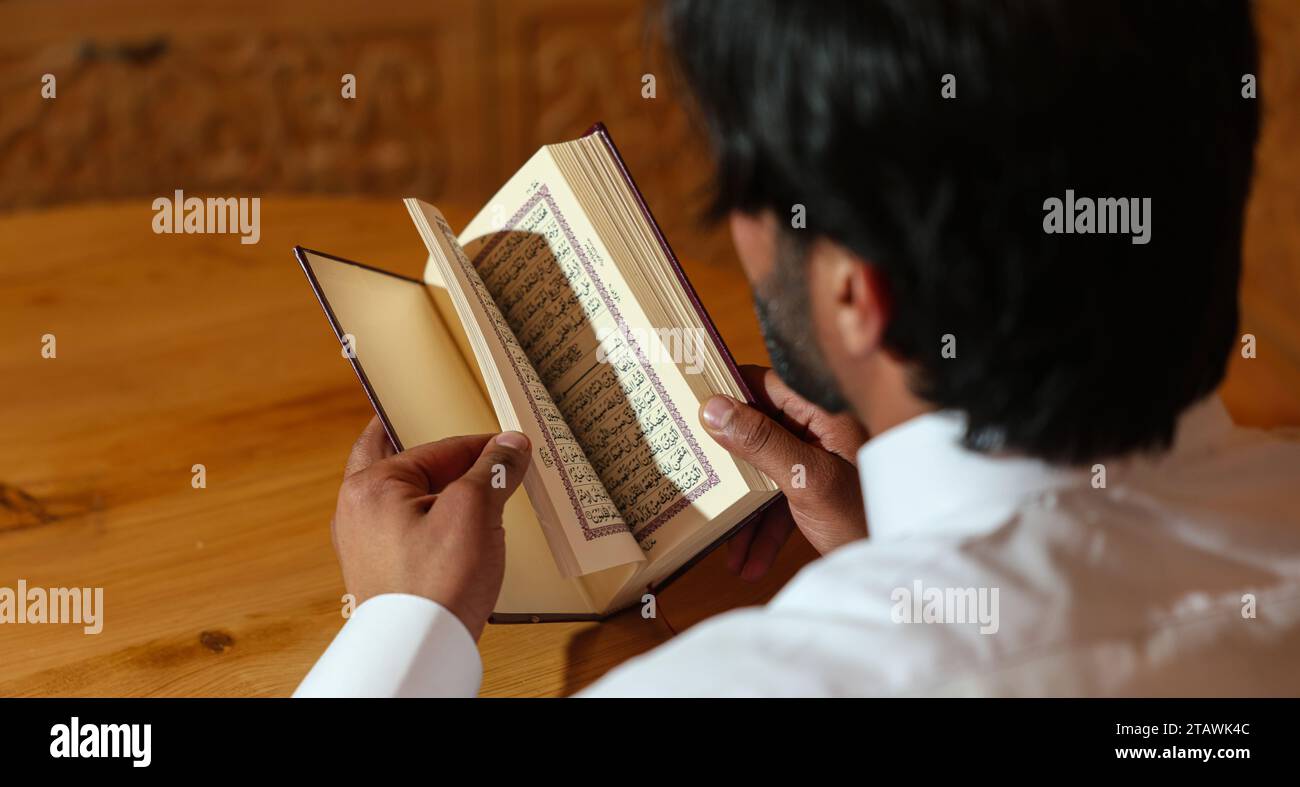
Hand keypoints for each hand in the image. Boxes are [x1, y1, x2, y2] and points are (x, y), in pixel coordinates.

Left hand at [330, 416, 530, 639]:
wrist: (418, 649)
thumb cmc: (437, 583)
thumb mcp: (474, 512)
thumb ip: (492, 470)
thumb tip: (512, 445)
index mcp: (370, 486)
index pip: (434, 449)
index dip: (478, 445)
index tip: (510, 446)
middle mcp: (355, 511)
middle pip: (391, 459)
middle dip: (418, 444)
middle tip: (433, 426)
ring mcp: (363, 544)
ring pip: (396, 495)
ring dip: (424, 482)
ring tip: (451, 475)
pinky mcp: (378, 570)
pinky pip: (398, 526)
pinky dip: (422, 514)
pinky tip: (446, 525)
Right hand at [700, 365, 868, 580]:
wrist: (904, 563)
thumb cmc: (865, 516)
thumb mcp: (806, 478)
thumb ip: (761, 442)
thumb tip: (713, 408)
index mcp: (825, 413)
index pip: (767, 385)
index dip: (729, 391)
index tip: (690, 401)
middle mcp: (821, 433)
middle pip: (759, 432)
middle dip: (728, 462)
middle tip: (692, 469)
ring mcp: (819, 463)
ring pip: (765, 473)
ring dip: (744, 509)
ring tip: (725, 543)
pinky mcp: (818, 493)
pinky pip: (780, 502)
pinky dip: (764, 529)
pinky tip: (749, 562)